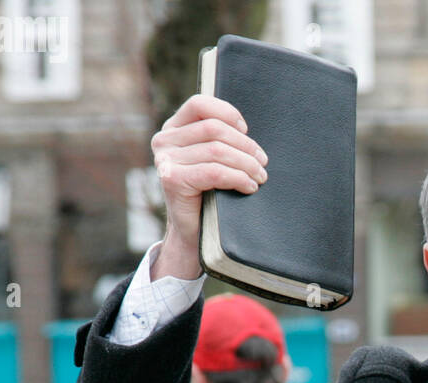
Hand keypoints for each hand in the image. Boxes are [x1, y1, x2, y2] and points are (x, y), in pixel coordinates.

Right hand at [149, 95, 267, 280]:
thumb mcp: (212, 161)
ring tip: (260, 177)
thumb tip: (245, 130)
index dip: (228, 113)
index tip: (247, 131)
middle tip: (262, 164)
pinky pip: (214, 172)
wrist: (193, 233)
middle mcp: (164, 140)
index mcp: (173, 129)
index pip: (200, 105)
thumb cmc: (209, 195)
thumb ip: (219, 141)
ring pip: (217, 151)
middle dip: (245, 146)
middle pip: (214, 129)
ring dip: (246, 164)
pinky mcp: (173, 179)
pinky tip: (250, 187)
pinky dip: (238, 178)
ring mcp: (166, 160)